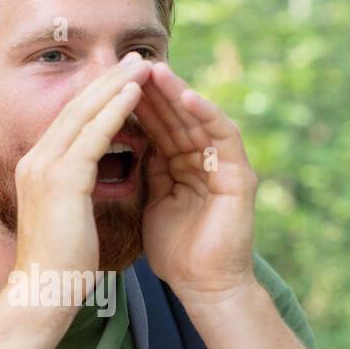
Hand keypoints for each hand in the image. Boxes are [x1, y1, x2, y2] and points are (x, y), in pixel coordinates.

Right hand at [12, 52, 150, 291]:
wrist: (42, 292)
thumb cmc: (60, 265)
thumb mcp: (66, 217)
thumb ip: (74, 191)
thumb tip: (91, 181)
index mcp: (35, 168)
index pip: (68, 121)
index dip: (95, 96)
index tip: (122, 79)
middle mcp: (35, 160)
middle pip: (74, 107)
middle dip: (106, 80)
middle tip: (135, 59)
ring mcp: (44, 167)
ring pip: (84, 113)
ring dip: (115, 86)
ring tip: (142, 66)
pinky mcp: (62, 179)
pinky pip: (94, 134)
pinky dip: (115, 110)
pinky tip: (136, 95)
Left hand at [135, 61, 257, 305]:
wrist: (201, 287)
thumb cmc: (175, 252)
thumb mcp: (151, 202)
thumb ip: (147, 170)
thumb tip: (126, 141)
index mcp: (182, 165)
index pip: (158, 124)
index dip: (135, 103)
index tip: (109, 81)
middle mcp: (205, 159)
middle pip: (177, 115)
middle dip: (153, 89)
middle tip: (130, 61)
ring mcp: (224, 165)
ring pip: (200, 118)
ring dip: (178, 92)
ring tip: (155, 70)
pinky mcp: (240, 174)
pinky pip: (224, 135)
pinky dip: (206, 114)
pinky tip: (186, 96)